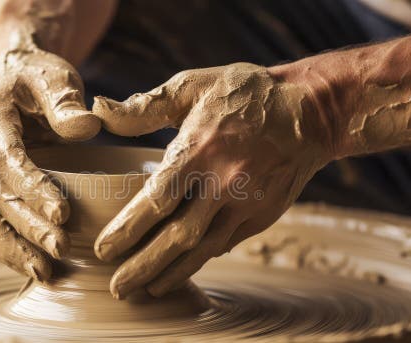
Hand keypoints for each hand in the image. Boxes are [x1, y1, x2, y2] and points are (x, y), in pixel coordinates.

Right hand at [0, 47, 99, 281]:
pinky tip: (32, 268)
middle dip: (27, 226)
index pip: (6, 159)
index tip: (63, 213)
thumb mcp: (55, 77)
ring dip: (13, 248)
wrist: (12, 79)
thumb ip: (67, 101)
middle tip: (60, 248)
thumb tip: (88, 127)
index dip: (32, 188)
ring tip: (45, 272)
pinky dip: (7, 248)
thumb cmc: (38, 78)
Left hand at [92, 62, 332, 297]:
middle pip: (178, 236)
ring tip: (147, 291)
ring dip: (173, 274)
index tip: (103, 250)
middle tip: (118, 288)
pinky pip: (226, 243)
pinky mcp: (264, 215)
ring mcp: (248, 203)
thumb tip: (99, 112)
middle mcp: (225, 182)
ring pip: (204, 249)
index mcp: (201, 149)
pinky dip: (202, 259)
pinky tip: (181, 269)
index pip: (157, 199)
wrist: (311, 110)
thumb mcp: (193, 86)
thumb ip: (144, 107)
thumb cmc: (244, 92)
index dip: (128, 229)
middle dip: (144, 266)